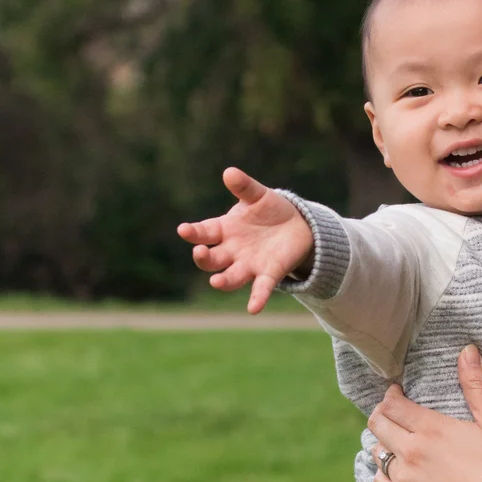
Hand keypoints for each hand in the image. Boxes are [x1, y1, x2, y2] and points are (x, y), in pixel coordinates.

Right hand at [176, 166, 313, 313]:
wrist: (297, 225)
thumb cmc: (269, 210)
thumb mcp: (258, 195)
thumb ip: (245, 187)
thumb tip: (229, 172)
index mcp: (225, 229)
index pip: (204, 233)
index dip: (193, 232)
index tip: (184, 229)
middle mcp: (232, 251)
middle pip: (211, 259)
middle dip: (203, 258)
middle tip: (200, 252)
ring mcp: (248, 264)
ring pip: (230, 278)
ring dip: (222, 282)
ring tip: (216, 282)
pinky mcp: (268, 274)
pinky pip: (260, 289)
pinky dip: (257, 298)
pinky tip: (254, 309)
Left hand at [369, 345, 481, 481]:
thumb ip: (475, 385)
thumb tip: (467, 349)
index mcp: (429, 428)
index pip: (392, 404)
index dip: (391, 395)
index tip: (397, 393)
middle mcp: (410, 451)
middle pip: (377, 424)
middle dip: (383, 414)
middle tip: (394, 413)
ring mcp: (403, 478)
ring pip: (377, 451)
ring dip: (384, 442)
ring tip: (398, 441)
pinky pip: (379, 480)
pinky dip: (384, 471)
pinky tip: (398, 469)